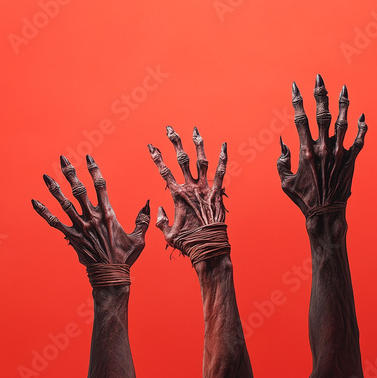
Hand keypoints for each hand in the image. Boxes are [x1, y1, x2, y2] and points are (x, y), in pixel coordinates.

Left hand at [31, 155, 150, 266]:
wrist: (109, 275)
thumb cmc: (125, 257)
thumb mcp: (138, 238)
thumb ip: (142, 219)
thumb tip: (149, 203)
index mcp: (108, 214)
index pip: (100, 186)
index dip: (93, 170)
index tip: (88, 157)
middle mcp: (92, 217)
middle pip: (79, 189)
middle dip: (70, 173)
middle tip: (63, 159)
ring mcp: (80, 226)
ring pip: (64, 203)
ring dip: (54, 189)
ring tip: (45, 176)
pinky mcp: (71, 236)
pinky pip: (54, 222)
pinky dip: (43, 212)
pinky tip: (34, 202)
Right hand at [148, 126, 227, 256]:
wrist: (208, 247)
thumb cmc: (187, 242)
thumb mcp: (167, 233)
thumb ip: (160, 220)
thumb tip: (159, 209)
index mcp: (176, 195)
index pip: (164, 171)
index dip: (157, 157)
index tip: (152, 146)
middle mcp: (190, 188)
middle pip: (181, 159)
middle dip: (175, 142)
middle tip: (170, 129)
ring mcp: (205, 189)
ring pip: (200, 161)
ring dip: (197, 145)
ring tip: (195, 131)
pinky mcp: (218, 193)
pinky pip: (220, 172)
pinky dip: (223, 159)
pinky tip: (224, 146)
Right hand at [277, 75, 366, 217]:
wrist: (326, 213)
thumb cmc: (303, 199)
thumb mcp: (284, 181)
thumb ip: (282, 161)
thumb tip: (283, 143)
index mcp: (305, 151)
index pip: (300, 118)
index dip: (297, 100)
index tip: (295, 86)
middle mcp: (323, 148)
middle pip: (322, 114)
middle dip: (320, 94)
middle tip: (320, 78)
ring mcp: (339, 154)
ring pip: (342, 123)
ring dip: (343, 104)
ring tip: (343, 89)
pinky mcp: (351, 161)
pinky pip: (359, 140)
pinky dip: (361, 127)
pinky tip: (362, 116)